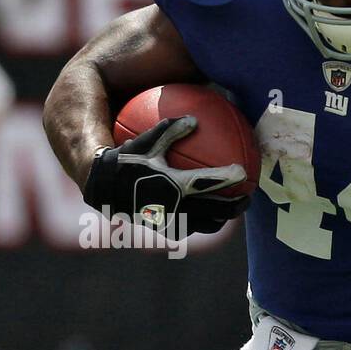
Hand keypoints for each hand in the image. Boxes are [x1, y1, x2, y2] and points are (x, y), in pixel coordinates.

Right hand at [82, 115, 248, 235]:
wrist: (103, 190)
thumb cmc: (125, 161)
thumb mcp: (146, 143)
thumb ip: (170, 130)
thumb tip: (193, 119)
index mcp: (173, 185)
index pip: (208, 182)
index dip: (228, 178)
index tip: (244, 172)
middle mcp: (176, 207)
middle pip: (217, 210)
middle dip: (236, 205)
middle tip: (247, 197)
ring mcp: (172, 222)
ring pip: (208, 224)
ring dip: (223, 217)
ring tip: (233, 209)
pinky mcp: (166, 230)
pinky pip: (192, 228)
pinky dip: (204, 222)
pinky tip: (209, 214)